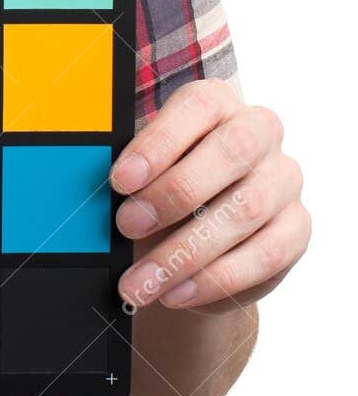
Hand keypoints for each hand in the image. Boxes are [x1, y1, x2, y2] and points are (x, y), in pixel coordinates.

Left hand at [111, 78, 308, 315]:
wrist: (196, 243)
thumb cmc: (162, 193)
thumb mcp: (142, 177)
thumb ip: (130, 176)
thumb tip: (99, 194)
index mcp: (217, 103)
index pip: (197, 107)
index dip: (159, 142)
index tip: (120, 180)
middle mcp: (259, 132)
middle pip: (232, 152)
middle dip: (174, 193)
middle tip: (127, 225)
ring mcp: (284, 180)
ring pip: (247, 209)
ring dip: (187, 251)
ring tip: (142, 281)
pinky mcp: (296, 228)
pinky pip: (265, 254)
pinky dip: (216, 278)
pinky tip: (177, 292)